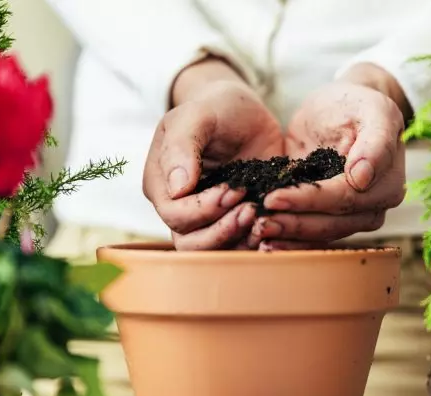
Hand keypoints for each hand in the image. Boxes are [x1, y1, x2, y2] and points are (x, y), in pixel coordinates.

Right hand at [143, 58, 282, 249]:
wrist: (244, 113)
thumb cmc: (216, 108)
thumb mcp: (197, 115)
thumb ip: (183, 146)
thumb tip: (177, 187)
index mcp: (161, 184)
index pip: (175, 214)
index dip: (204, 208)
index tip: (233, 189)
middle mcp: (178, 208)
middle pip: (191, 242)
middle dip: (222, 230)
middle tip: (251, 207)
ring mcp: (205, 219)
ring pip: (213, 251)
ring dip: (238, 241)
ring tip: (261, 216)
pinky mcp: (232, 221)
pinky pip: (238, 246)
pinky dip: (254, 242)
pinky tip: (270, 224)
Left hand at [248, 63, 408, 249]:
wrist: (341, 109)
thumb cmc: (355, 104)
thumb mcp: (372, 109)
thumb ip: (375, 141)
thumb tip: (362, 179)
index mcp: (387, 182)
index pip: (344, 198)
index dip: (308, 201)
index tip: (273, 199)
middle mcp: (375, 206)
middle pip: (331, 223)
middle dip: (293, 224)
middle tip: (258, 222)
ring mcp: (354, 217)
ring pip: (321, 234)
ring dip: (288, 238)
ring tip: (256, 233)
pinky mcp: (332, 219)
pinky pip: (313, 237)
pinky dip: (289, 242)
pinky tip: (264, 243)